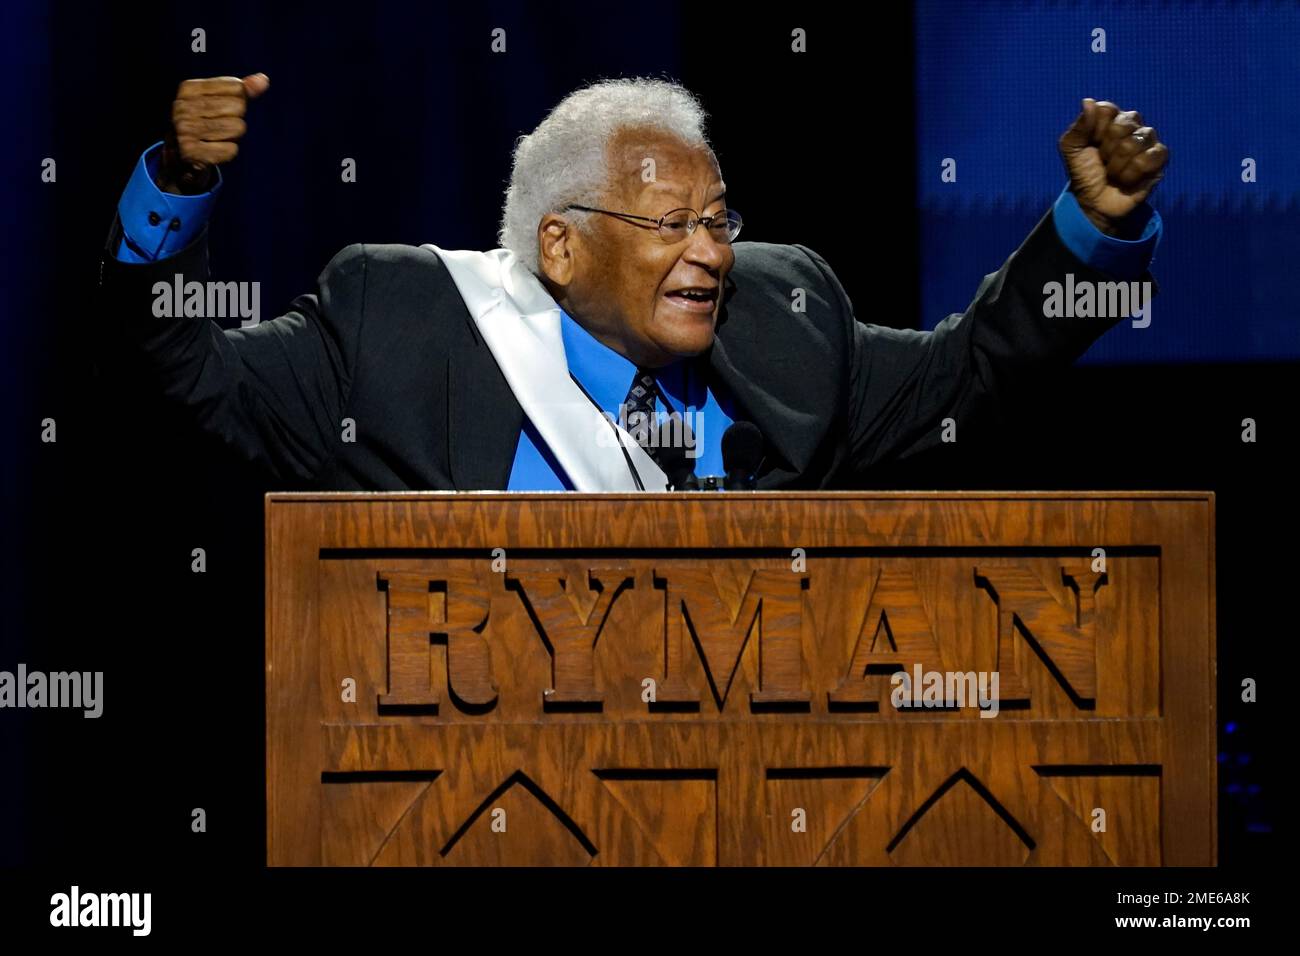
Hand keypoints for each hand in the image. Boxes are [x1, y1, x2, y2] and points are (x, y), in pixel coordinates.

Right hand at [157, 73, 268, 194]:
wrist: (180, 153)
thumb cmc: (205, 120)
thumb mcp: (219, 100)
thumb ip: (242, 89)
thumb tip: (264, 79)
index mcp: (189, 88)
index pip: (235, 86)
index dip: (238, 99)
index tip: (221, 107)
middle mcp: (183, 107)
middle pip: (238, 106)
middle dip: (236, 118)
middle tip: (218, 124)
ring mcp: (186, 131)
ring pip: (237, 127)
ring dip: (233, 135)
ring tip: (215, 137)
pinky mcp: (192, 153)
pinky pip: (231, 149)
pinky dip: (228, 151)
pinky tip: (213, 149)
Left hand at [1058, 98, 1168, 234]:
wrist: (1093, 202)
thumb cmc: (1083, 173)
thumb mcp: (1071, 150)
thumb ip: (1078, 127)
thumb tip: (1088, 101)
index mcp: (1111, 117)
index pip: (1106, 110)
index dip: (1094, 132)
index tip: (1090, 145)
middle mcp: (1132, 124)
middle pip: (1121, 126)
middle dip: (1106, 151)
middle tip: (1103, 162)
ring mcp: (1148, 140)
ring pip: (1134, 143)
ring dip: (1117, 166)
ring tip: (1113, 173)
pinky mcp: (1159, 157)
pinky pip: (1149, 158)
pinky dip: (1132, 174)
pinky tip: (1127, 180)